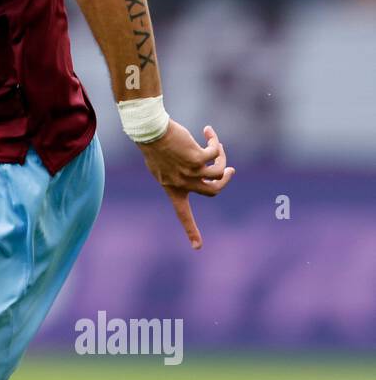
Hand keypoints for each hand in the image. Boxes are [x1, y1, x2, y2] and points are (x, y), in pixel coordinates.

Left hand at [137, 121, 234, 250]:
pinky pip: (215, 153)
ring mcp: (191, 171)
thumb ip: (178, 175)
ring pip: (219, 172)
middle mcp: (183, 183)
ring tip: (218, 146)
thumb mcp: (162, 167)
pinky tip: (208, 132)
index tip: (197, 247)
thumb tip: (198, 174)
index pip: (182, 214)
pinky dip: (215, 142)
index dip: (191, 231)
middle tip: (229, 170)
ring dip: (223, 159)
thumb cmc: (153, 146)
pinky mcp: (197, 157)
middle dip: (225, 181)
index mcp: (172, 188)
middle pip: (213, 190)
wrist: (149, 132)